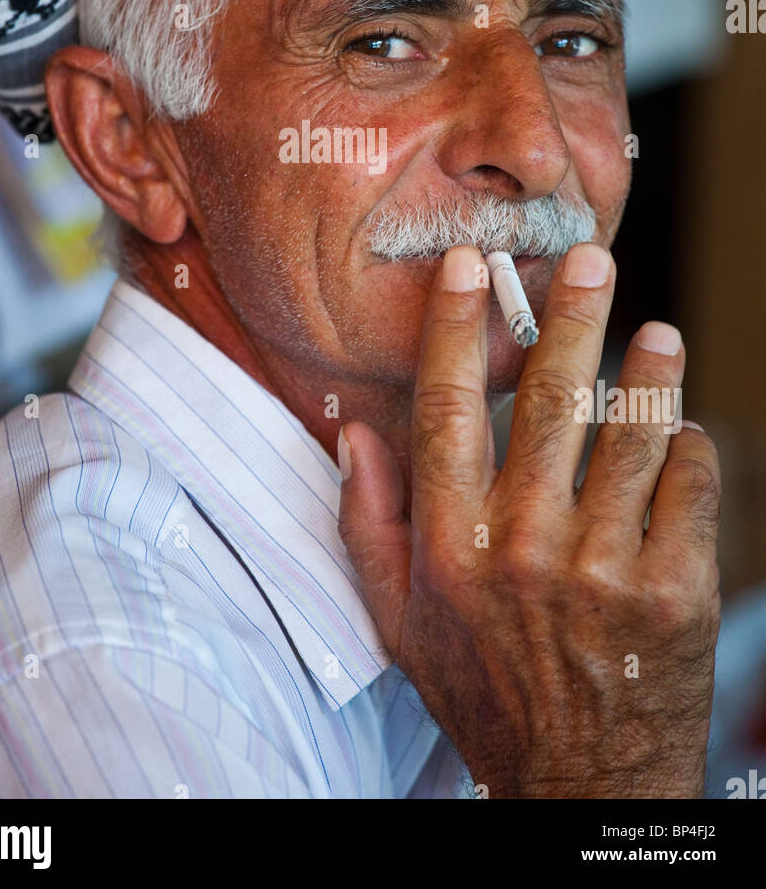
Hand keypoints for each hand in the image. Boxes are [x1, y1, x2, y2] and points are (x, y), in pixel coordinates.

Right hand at [338, 242, 720, 797]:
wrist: (579, 786)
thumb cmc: (485, 692)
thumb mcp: (399, 622)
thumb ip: (369, 526)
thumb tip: (354, 435)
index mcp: (449, 545)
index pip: (446, 408)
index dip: (456, 326)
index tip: (471, 265)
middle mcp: (521, 548)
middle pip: (548, 403)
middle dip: (572, 318)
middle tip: (592, 257)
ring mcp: (602, 571)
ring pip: (631, 438)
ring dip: (650, 373)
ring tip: (660, 333)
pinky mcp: (673, 596)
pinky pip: (689, 493)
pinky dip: (691, 454)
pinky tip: (683, 436)